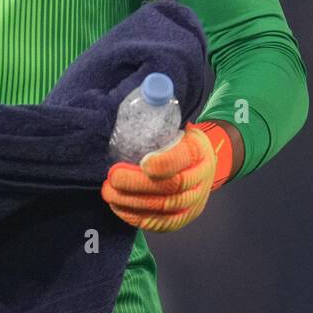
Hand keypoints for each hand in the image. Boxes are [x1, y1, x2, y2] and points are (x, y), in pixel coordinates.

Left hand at [100, 122, 218, 231]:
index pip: (182, 161)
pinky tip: (118, 207)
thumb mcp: (178, 124)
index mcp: (198, 153)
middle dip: (136, 184)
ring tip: (109, 192)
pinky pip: (158, 223)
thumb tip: (148, 89)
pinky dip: (135, 217)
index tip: (141, 161)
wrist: (204, 165)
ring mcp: (193, 203)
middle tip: (112, 178)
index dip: (161, 164)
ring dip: (130, 202)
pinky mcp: (181, 219)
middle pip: (169, 188)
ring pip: (162, 208)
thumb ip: (160, 112)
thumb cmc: (182, 143)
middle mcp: (200, 181)